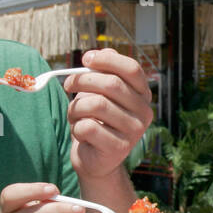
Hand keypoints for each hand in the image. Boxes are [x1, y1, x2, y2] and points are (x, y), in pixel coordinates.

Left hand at [64, 49, 153, 182]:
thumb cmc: (96, 121)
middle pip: (111, 84)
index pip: (132, 69)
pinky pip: (88, 127)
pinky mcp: (119, 148)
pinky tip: (80, 132)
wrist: (95, 159)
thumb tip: (100, 52)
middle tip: (68, 85)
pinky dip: (76, 127)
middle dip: (82, 80)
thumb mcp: (99, 94)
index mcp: (142, 95)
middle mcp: (144, 112)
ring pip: (96, 104)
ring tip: (74, 114)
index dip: (107, 59)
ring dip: (76, 107)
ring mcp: (134, 132)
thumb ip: (102, 73)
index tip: (86, 58)